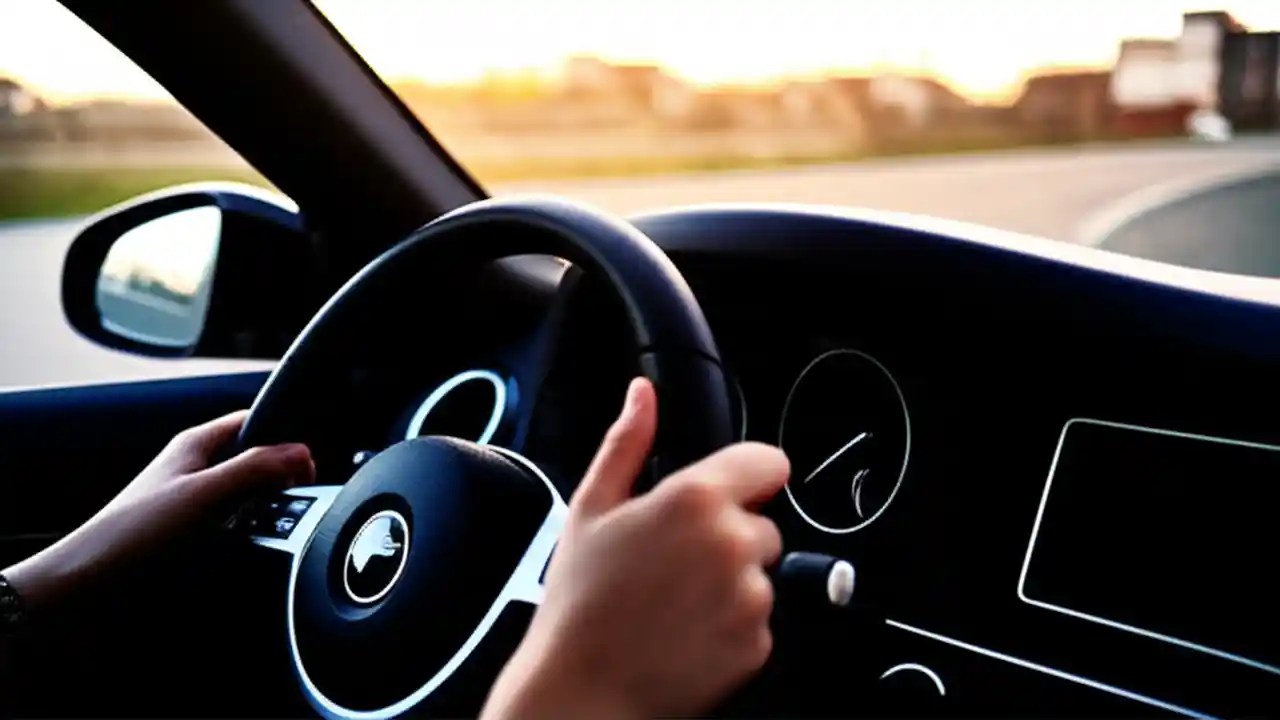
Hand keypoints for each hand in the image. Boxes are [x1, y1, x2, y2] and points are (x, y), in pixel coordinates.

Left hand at [2, 410, 312, 610]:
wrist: (91, 580)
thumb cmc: (133, 532)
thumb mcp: (205, 493)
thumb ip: (256, 469)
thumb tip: (302, 452)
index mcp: (196, 443)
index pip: (255, 422)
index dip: (284, 439)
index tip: (306, 466)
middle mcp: (196, 466)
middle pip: (256, 458)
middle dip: (278, 476)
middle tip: (292, 498)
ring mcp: (194, 498)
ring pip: (247, 491)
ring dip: (264, 505)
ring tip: (270, 522)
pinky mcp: (192, 528)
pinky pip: (235, 519)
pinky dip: (249, 527)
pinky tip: (250, 542)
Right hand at [482, 378, 787, 719]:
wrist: (581, 690)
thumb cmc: (579, 603)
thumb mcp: (591, 508)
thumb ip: (627, 442)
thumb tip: (642, 395)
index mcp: (695, 499)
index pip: (769, 462)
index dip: (747, 477)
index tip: (724, 496)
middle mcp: (732, 543)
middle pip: (762, 523)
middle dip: (729, 538)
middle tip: (674, 564)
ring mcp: (750, 597)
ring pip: (760, 574)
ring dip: (730, 584)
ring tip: (674, 602)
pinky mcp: (757, 643)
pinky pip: (758, 621)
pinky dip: (731, 627)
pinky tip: (685, 632)